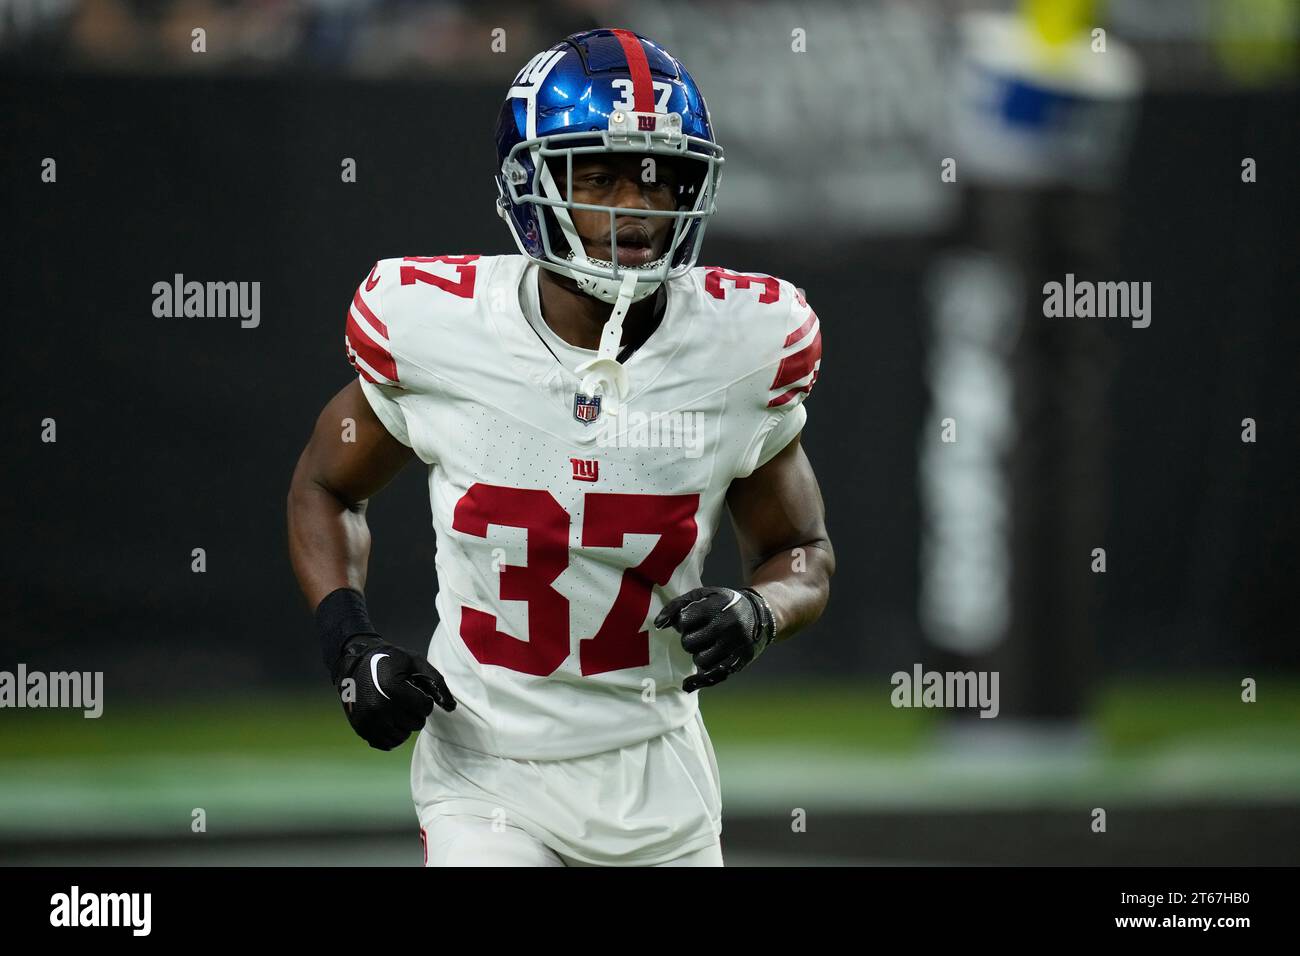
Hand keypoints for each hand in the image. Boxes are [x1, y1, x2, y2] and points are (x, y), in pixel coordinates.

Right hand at [330, 635, 455, 749]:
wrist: (355, 662)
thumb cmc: (389, 660)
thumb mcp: (415, 662)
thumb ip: (437, 682)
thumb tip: (452, 707)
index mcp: (392, 689)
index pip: (425, 708)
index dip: (425, 699)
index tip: (415, 690)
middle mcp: (379, 707)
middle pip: (416, 724)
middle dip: (416, 712)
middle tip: (405, 698)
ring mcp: (368, 720)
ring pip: (403, 736)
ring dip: (405, 725)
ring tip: (397, 708)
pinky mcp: (361, 728)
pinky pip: (386, 744)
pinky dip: (393, 735)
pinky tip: (390, 721)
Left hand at [655, 587, 775, 691]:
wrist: (760, 615)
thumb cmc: (723, 604)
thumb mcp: (702, 595)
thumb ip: (677, 606)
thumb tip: (658, 624)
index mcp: (718, 605)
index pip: (683, 621)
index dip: (682, 623)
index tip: (690, 620)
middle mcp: (728, 624)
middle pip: (689, 643)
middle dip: (690, 640)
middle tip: (699, 634)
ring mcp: (735, 644)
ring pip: (700, 661)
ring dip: (698, 655)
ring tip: (707, 645)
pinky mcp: (740, 661)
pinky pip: (714, 676)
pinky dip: (699, 681)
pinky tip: (687, 684)